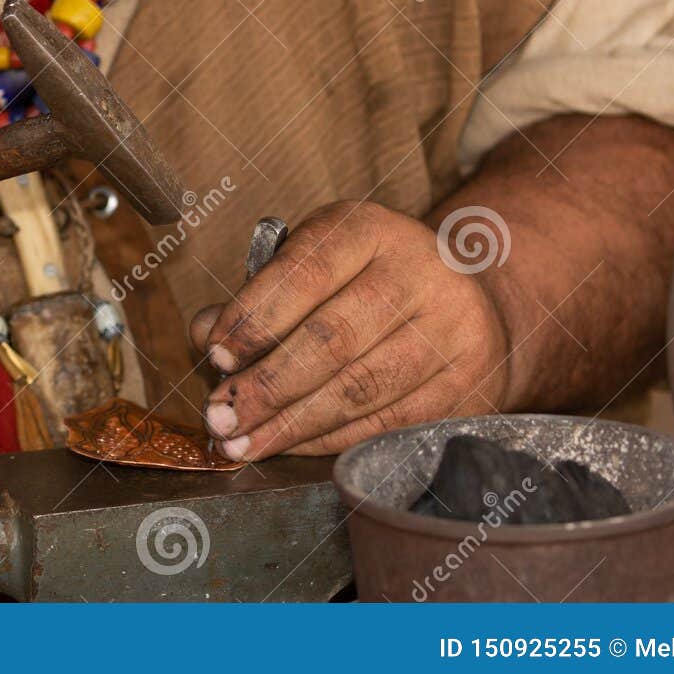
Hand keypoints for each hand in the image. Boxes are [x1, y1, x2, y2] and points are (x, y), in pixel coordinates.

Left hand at [189, 201, 510, 458]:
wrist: (470, 303)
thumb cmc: (370, 282)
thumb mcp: (317, 263)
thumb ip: (258, 296)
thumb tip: (203, 336)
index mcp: (371, 229)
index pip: (305, 271)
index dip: (256, 316)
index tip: (216, 353)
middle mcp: (419, 272)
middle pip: (332, 338)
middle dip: (265, 384)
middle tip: (219, 415)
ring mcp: (452, 330)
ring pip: (359, 388)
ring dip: (290, 424)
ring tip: (242, 442)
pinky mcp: (468, 386)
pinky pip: (386, 423)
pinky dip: (328, 440)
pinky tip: (289, 444)